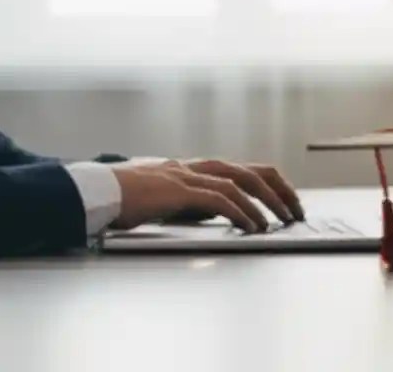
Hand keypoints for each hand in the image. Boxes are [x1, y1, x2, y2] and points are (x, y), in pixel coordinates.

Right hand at [111, 162, 271, 232]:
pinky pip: (219, 199)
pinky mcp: (178, 189)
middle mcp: (194, 167)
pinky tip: (251, 225)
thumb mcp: (166, 200)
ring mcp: (186, 175)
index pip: (241, 170)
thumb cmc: (124, 199)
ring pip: (239, 181)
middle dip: (278, 189)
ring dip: (264, 202)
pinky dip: (240, 211)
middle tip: (296, 210)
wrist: (96, 192)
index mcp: (193, 169)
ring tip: (281, 221)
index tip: (285, 201)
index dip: (268, 183)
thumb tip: (218, 215)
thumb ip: (191, 204)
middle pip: (249, 171)